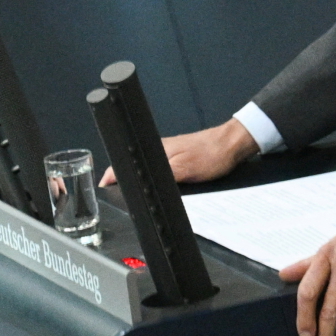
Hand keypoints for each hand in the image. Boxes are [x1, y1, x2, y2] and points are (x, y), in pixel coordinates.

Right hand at [99, 118, 257, 186]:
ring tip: (129, 188)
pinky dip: (154, 176)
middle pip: (135, 164)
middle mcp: (161, 149)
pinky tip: (157, 183)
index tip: (104, 186)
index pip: (127, 161)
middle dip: (122, 177)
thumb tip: (145, 186)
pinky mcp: (179, 157)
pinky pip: (160, 168)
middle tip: (114, 190)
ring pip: (147, 166)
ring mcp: (170, 152)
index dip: (113, 175)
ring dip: (139, 176)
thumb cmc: (212, 154)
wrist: (232, 145)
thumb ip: (163, 177)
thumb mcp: (185, 170)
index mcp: (157, 150)